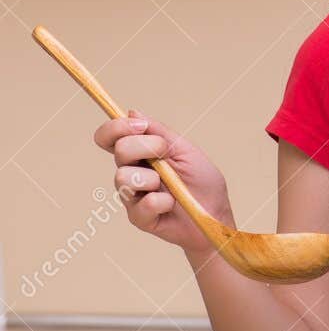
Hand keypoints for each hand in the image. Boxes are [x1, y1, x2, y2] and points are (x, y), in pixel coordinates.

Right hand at [93, 110, 235, 256]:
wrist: (215, 213)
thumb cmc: (202, 181)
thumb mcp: (185, 149)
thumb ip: (159, 132)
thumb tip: (132, 113)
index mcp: (139, 153)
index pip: (110, 136)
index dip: (116, 127)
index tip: (140, 127)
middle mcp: (131, 172)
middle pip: (118, 150)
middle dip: (145, 147)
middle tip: (166, 154)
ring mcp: (132, 195)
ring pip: (123, 177)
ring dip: (152, 177)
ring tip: (170, 186)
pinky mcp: (138, 217)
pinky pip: (142, 203)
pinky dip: (162, 201)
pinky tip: (171, 204)